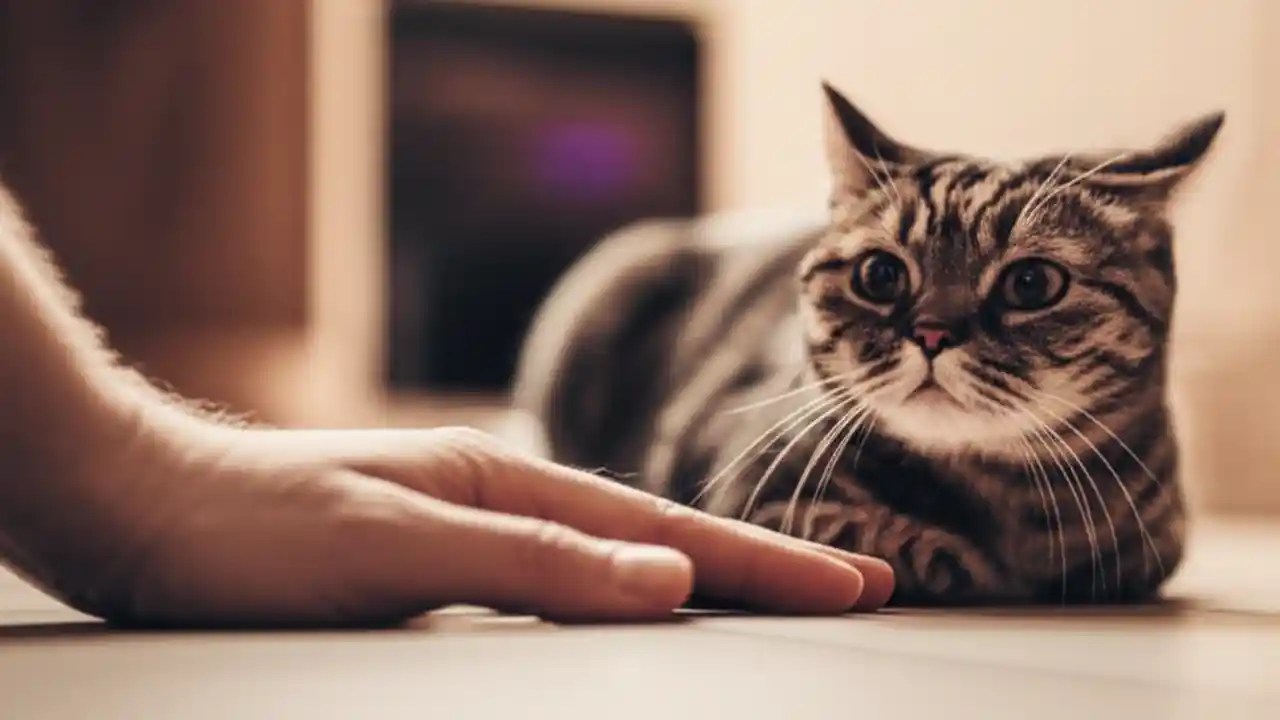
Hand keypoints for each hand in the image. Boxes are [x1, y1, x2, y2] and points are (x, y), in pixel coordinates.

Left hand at [12, 415, 892, 626]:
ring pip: (615, 561)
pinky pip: (561, 583)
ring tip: (777, 596)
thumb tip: (666, 582)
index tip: (858, 580)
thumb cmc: (252, 534)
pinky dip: (624, 598)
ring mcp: (476, 525)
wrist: (145, 514)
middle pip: (657, 541)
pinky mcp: (444, 560)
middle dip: (760, 566)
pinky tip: (643, 611)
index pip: (663, 536)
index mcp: (505, 483)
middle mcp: (502, 497)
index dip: (765, 563)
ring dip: (703, 581)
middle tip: (857, 584)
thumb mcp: (396, 550)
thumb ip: (534, 565)